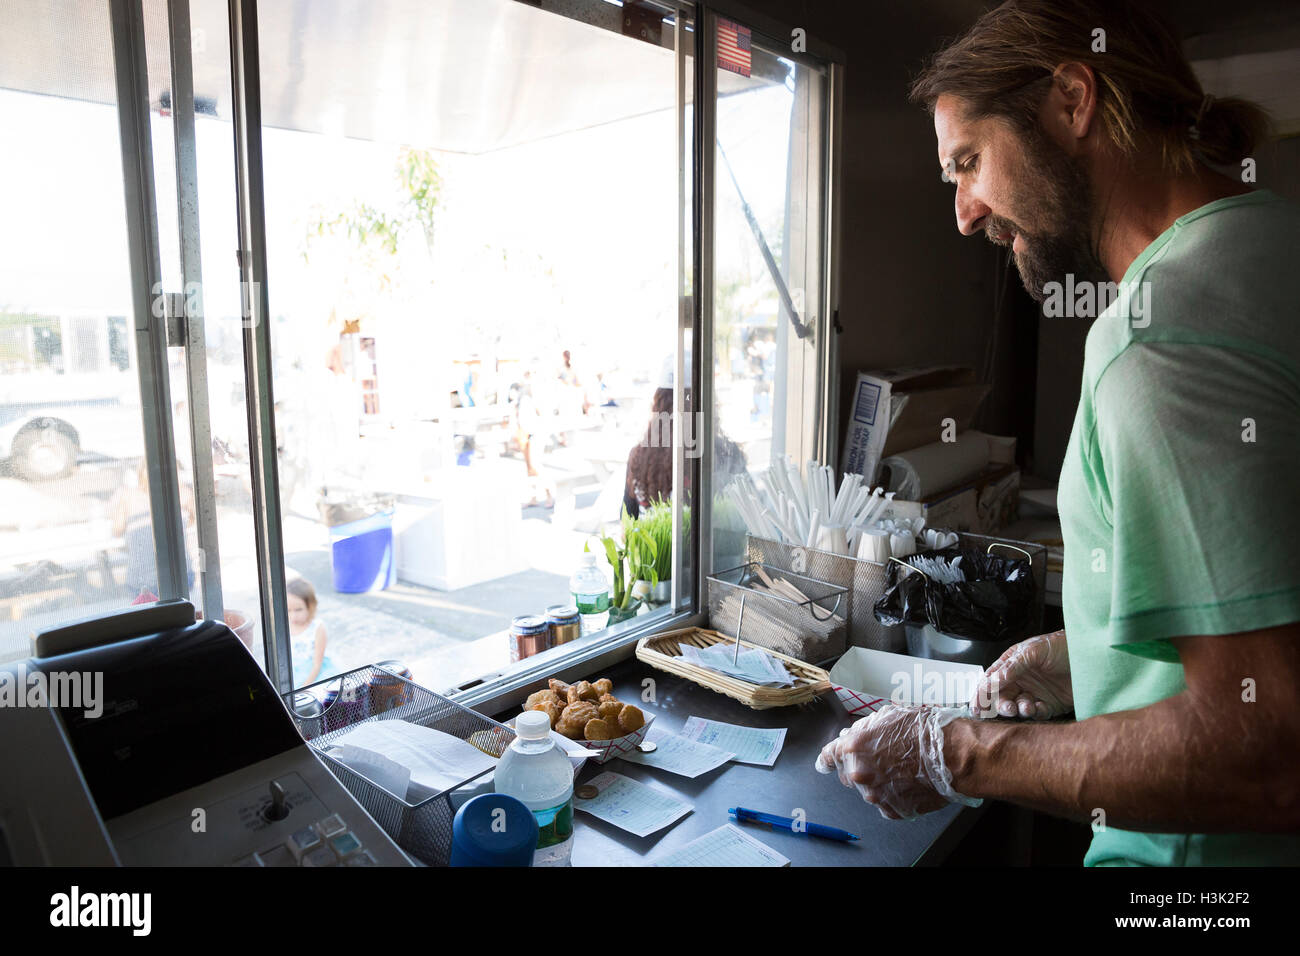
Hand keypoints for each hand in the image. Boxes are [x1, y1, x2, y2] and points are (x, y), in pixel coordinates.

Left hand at [814, 705, 980, 819]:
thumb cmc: (922, 732)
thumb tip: (850, 737)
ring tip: (903, 770)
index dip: (827, 760)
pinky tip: (909, 783)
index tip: (825, 765)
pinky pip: (887, 803)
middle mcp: (859, 774)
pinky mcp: (892, 810)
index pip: (828, 757)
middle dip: (860, 768)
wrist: (950, 754)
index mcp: (853, 748)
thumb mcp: (886, 717)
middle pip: (849, 775)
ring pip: (869, 790)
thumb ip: (862, 731)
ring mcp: (875, 795)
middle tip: (884, 760)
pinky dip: (894, 796)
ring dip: (880, 783)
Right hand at [970, 630, 1072, 719]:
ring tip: (1027, 707)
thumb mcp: (1034, 651)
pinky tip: (1039, 707)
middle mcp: (1022, 679)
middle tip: (1008, 708)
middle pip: (1003, 696)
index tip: (977, 706)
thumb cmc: (1063, 646)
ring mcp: (1035, 692)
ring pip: (1018, 706)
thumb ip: (1012, 666)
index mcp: (1013, 664)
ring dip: (1019, 709)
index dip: (982, 693)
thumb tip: (992, 681)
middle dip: (1002, 704)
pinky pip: (1037, 713)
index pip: (992, 680)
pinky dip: (1035, 713)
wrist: (1093, 656)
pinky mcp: (1050, 704)